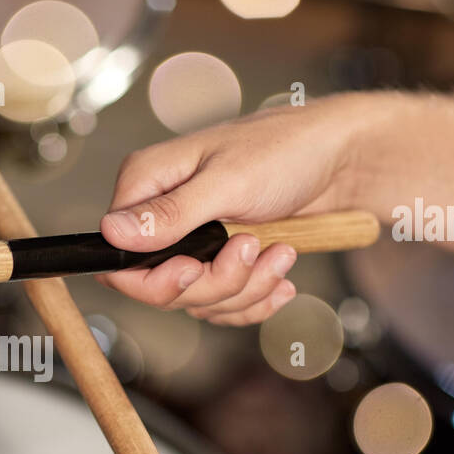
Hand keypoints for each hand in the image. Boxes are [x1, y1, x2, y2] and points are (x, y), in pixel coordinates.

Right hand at [99, 98, 357, 324]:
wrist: (342, 159)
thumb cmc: (287, 150)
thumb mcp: (228, 181)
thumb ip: (169, 213)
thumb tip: (111, 232)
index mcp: (147, 184)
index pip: (120, 256)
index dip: (154, 278)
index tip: (196, 270)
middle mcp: (163, 216)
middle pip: (162, 287)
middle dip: (216, 282)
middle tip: (252, 247)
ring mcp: (193, 242)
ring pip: (199, 300)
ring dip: (247, 287)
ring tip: (280, 252)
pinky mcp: (222, 260)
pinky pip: (226, 304)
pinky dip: (258, 295)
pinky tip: (282, 272)